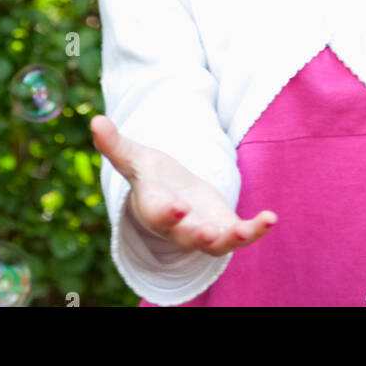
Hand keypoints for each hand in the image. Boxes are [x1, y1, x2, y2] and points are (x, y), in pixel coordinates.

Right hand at [91, 114, 277, 257]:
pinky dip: (255, 230)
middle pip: (186, 236)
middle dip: (197, 234)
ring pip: (214, 244)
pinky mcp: (225, 229)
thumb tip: (95, 120)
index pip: (158, 213)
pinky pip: (241, 235)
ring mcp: (203, 231)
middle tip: (208, 233)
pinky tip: (271, 218)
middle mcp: (178, 227)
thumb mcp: (136, 159)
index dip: (166, 212)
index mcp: (155, 207)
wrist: (174, 200)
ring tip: (243, 231)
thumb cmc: (153, 178)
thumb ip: (116, 145)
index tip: (174, 208)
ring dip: (228, 239)